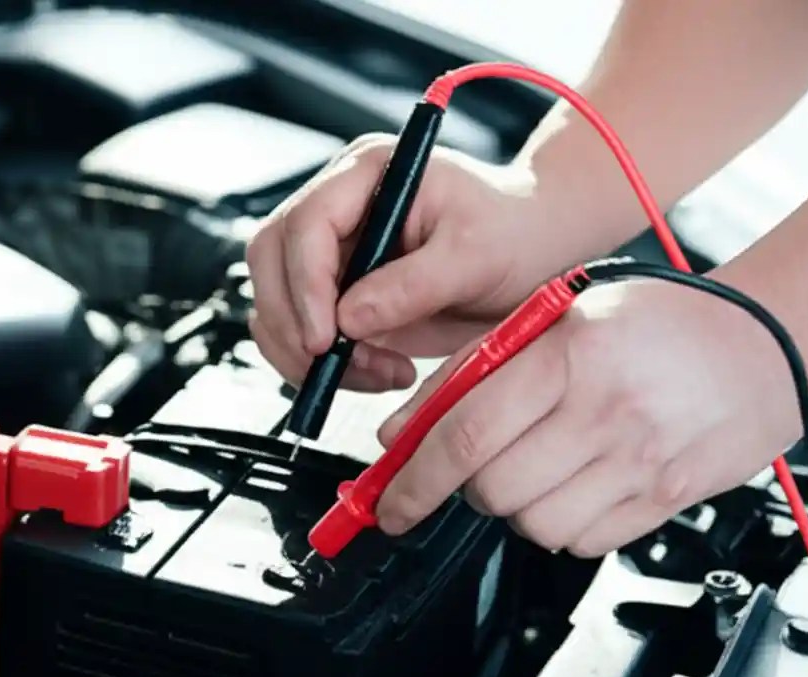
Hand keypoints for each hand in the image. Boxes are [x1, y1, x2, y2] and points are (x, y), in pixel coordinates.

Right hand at [245, 134, 558, 392]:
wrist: (536, 252)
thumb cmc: (516, 233)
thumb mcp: (477, 256)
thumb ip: (414, 285)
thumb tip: (348, 319)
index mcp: (369, 173)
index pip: (306, 224)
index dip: (305, 285)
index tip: (326, 337)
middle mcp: (339, 206)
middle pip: (271, 261)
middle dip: (292, 322)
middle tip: (333, 364)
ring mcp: (333, 251)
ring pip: (275, 302)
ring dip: (305, 351)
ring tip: (377, 373)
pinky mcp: (337, 294)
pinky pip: (300, 331)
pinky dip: (320, 364)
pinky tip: (374, 372)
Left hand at [373, 278, 800, 556]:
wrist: (768, 345)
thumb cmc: (659, 321)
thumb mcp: (558, 316)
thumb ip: (477, 368)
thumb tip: (403, 430)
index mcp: (569, 357)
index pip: (465, 433)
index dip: (411, 477)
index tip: (387, 499)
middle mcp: (605, 413)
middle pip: (492, 488)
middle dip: (462, 487)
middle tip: (472, 465)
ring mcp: (639, 463)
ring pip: (533, 523)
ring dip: (513, 505)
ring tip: (535, 466)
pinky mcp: (665, 500)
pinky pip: (581, 542)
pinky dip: (560, 524)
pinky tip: (575, 482)